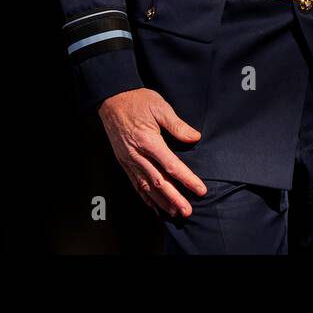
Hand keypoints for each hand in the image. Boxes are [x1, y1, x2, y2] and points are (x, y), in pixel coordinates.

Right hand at [98, 88, 206, 216]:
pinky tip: (154, 206)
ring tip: (174, 213)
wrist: (112, 100)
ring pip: (146, 187)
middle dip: (174, 198)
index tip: (200, 190)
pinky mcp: (124, 162)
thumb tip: (194, 138)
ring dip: (161, 202)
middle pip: (158, 182)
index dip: (187, 179)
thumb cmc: (137, 101)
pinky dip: (145, 197)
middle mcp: (137, 155)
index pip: (171, 165)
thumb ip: (177, 125)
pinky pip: (134, 183)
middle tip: (188, 211)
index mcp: (148, 141)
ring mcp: (129, 160)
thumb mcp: (160, 107)